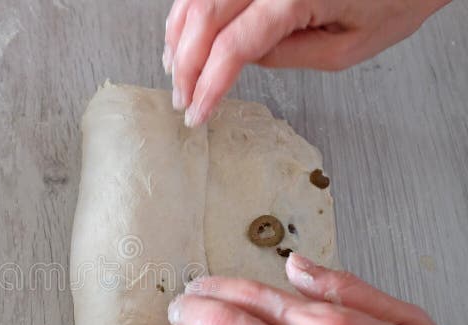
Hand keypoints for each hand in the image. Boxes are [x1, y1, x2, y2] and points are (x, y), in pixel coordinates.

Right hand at [163, 0, 451, 126]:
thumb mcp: (348, 47)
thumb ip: (288, 57)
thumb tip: (242, 62)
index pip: (233, 46)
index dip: (208, 84)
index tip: (197, 113)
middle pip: (205, 17)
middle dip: (185, 64)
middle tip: (181, 99)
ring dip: (180, 35)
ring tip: (176, 71)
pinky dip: (191, 10)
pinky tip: (187, 33)